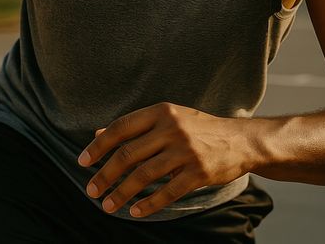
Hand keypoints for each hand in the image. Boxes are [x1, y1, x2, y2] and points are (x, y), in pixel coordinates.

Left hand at [77, 103, 250, 218]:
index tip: (82, 162)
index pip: (121, 128)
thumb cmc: (199, 128)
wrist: (241, 140)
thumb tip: (98, 134)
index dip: (99, 146)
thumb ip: (135, 126)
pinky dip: (149, 204)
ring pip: (144, 175)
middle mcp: (172, 129)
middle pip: (128, 154)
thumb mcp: (168, 118)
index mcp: (161, 112)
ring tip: (107, 205)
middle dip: (105, 175)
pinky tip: (135, 212)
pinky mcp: (199, 172)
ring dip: (122, 193)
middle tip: (91, 190)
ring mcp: (186, 151)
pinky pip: (168, 192)